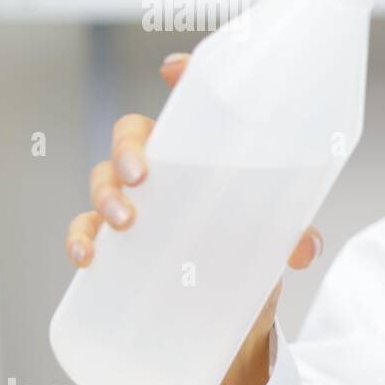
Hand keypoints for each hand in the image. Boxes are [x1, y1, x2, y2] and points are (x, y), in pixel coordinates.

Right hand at [62, 51, 323, 384]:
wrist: (238, 315)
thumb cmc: (256, 254)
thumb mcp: (281, 242)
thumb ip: (296, 238)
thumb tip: (303, 247)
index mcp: (207, 154)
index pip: (191, 105)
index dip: (180, 77)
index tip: (173, 69)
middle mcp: (167, 172)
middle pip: (132, 136)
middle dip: (128, 148)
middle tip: (142, 175)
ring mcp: (141, 206)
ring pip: (104, 179)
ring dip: (106, 194)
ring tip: (125, 220)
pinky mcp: (123, 247)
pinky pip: (87, 232)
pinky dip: (81, 239)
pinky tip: (89, 255)